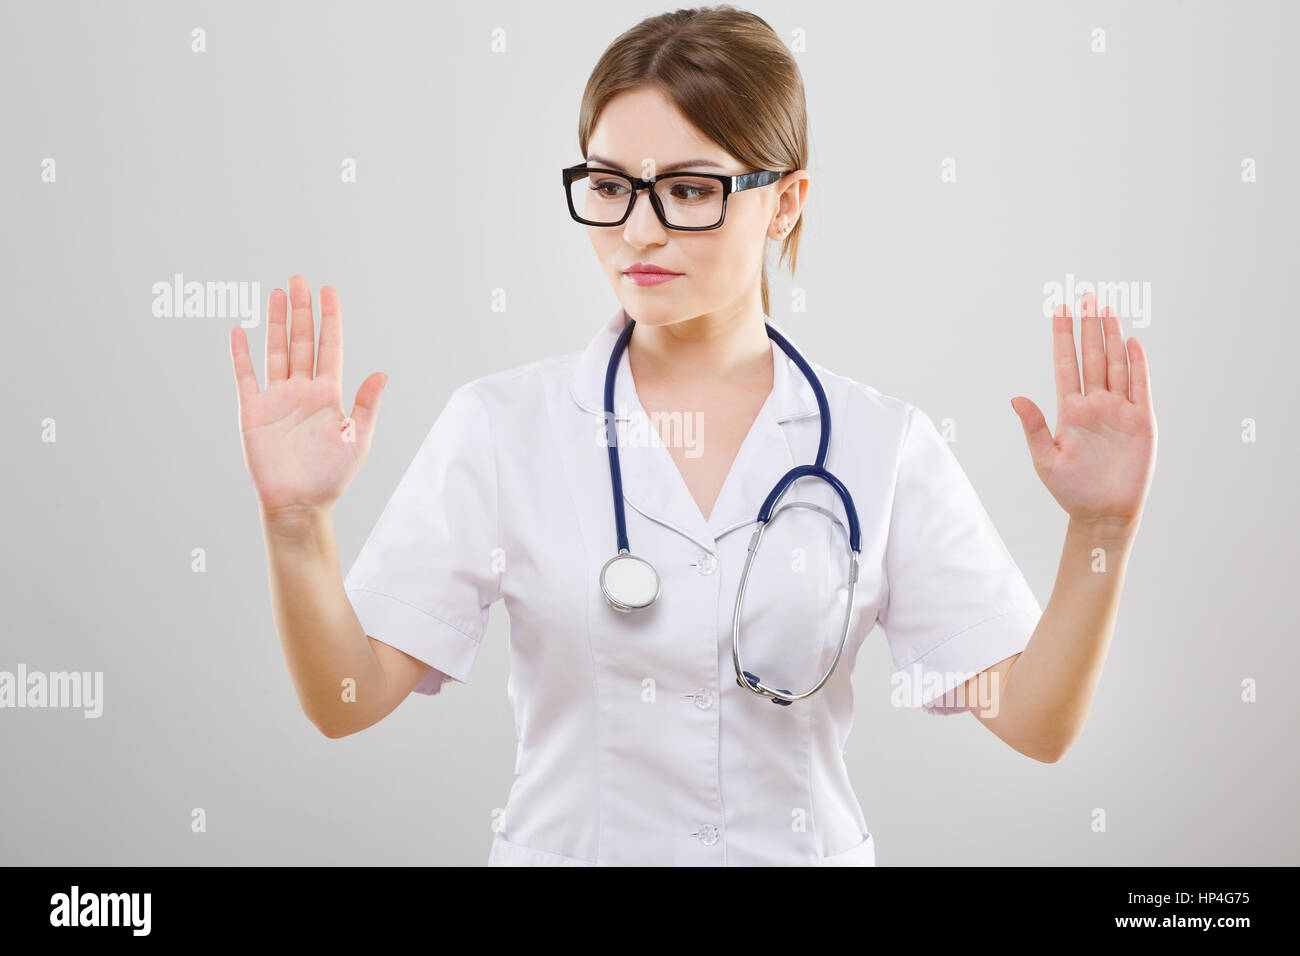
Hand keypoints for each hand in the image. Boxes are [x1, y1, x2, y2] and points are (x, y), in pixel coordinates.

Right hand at [229, 276, 386, 523]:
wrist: (299, 504)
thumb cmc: (331, 477)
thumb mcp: (356, 439)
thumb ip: (366, 405)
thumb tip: (381, 374)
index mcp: (329, 394)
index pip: (330, 347)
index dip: (330, 319)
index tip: (329, 291)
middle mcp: (302, 390)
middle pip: (302, 341)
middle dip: (302, 311)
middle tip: (299, 280)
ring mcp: (276, 398)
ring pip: (276, 351)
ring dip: (276, 323)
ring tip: (277, 293)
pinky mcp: (253, 411)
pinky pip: (246, 376)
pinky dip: (241, 354)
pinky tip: (239, 330)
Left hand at [1010, 293, 1156, 535]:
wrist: (1104, 514)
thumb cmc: (1071, 490)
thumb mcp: (1045, 459)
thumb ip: (1033, 426)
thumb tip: (1015, 397)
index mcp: (1069, 410)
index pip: (1065, 364)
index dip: (1063, 337)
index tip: (1058, 310)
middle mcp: (1095, 404)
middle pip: (1091, 357)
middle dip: (1088, 326)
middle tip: (1085, 296)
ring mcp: (1119, 410)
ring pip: (1115, 364)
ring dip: (1110, 336)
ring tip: (1105, 308)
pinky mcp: (1141, 421)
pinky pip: (1140, 386)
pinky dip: (1136, 364)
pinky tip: (1131, 341)